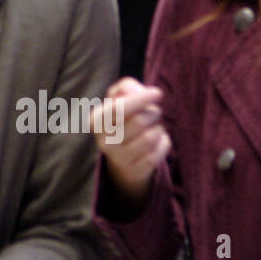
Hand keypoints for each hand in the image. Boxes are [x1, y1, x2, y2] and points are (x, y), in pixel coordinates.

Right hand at [91, 77, 170, 212]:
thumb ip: (126, 87)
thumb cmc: (123, 121)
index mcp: (97, 121)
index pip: (117, 108)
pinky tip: (157, 142)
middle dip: (153, 113)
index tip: (157, 93)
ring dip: (158, 128)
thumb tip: (139, 91)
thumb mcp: (119, 101)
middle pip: (139, 121)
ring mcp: (119, 159)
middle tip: (154, 112)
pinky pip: (158, 153)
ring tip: (154, 127)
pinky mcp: (135, 172)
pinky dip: (163, 143)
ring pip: (150, 137)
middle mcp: (104, 141)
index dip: (140, 99)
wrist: (122, 161)